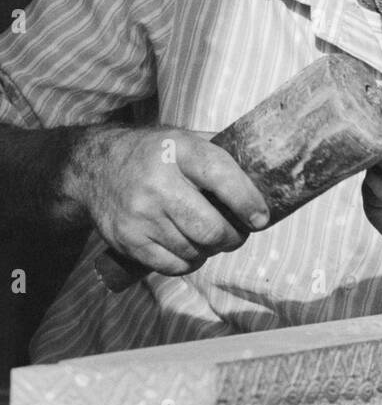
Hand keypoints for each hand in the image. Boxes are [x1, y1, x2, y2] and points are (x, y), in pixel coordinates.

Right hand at [73, 125, 269, 275]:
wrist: (95, 168)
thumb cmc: (154, 154)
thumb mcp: (184, 139)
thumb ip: (220, 152)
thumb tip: (264, 171)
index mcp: (178, 150)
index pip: (221, 177)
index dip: (247, 201)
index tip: (261, 217)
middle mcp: (157, 183)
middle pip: (210, 227)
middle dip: (232, 237)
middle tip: (237, 233)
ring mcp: (140, 214)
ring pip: (194, 250)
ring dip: (211, 250)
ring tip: (211, 238)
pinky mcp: (128, 240)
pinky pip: (173, 265)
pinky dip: (189, 261)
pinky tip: (190, 248)